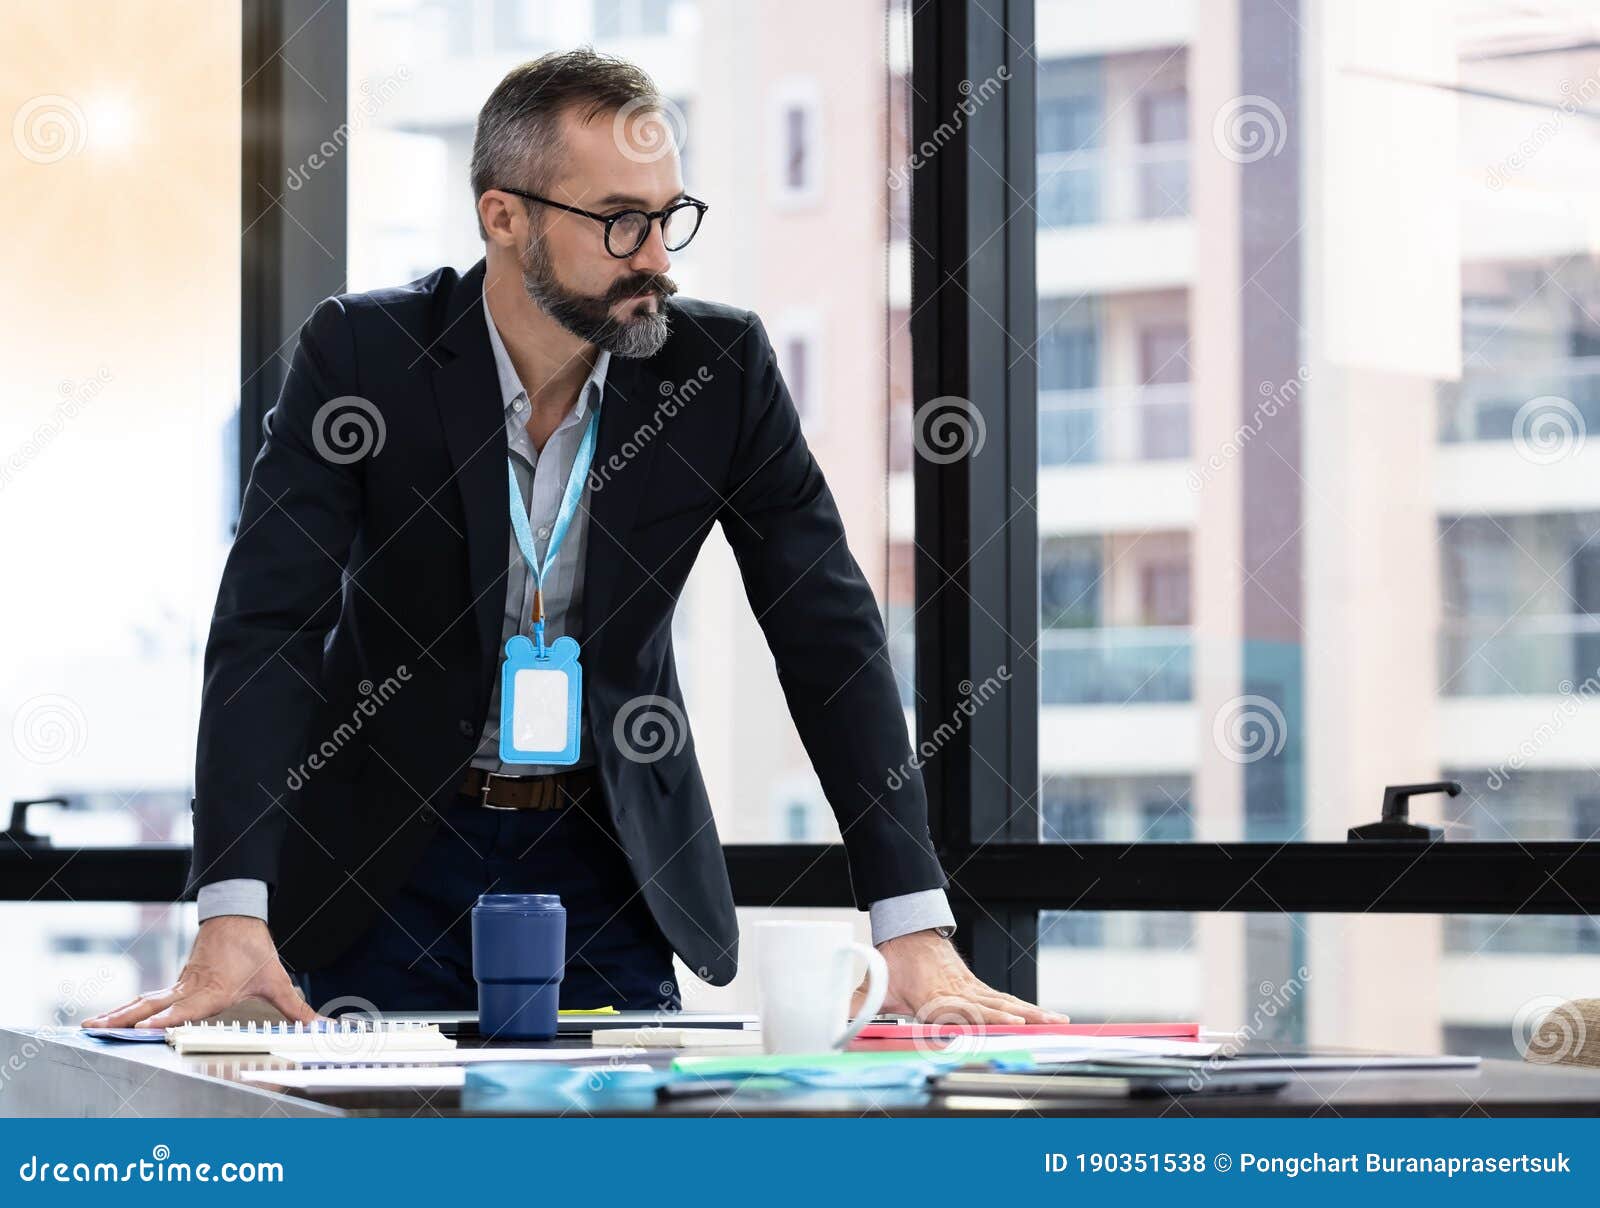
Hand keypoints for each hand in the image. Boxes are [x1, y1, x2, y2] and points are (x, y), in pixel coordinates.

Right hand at [81, 916, 318, 1028]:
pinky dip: (127, 1008)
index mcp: (213, 989)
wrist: (237, 917)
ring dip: (119, 1013)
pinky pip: (148, 998)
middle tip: (99, 1029)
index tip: (147, 1028)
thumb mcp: (278, 979)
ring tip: (91, 1025)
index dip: (168, 1019)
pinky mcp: (176, 984)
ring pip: (145, 1000)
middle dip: (126, 1019)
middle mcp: (191, 988)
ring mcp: (180, 985)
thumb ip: (297, 1007)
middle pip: (153, 1005)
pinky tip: (110, 1018)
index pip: (187, 1008)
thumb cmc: (254, 948)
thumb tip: (322, 1023)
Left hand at [856, 928, 1070, 1024]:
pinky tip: (1049, 1016)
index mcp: (934, 995)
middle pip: (992, 1006)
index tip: (1005, 1022)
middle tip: (1042, 1026)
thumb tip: (831, 1021)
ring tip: (1058, 1021)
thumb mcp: (872, 984)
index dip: (982, 1017)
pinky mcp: (978, 988)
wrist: (908, 929)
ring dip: (1032, 1013)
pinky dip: (1028, 1009)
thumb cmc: (893, 961)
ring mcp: (971, 989)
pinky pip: (1005, 999)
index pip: (961, 1010)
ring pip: (1005, 1001)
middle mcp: (957, 992)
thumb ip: (854, 1005)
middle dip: (1018, 1017)